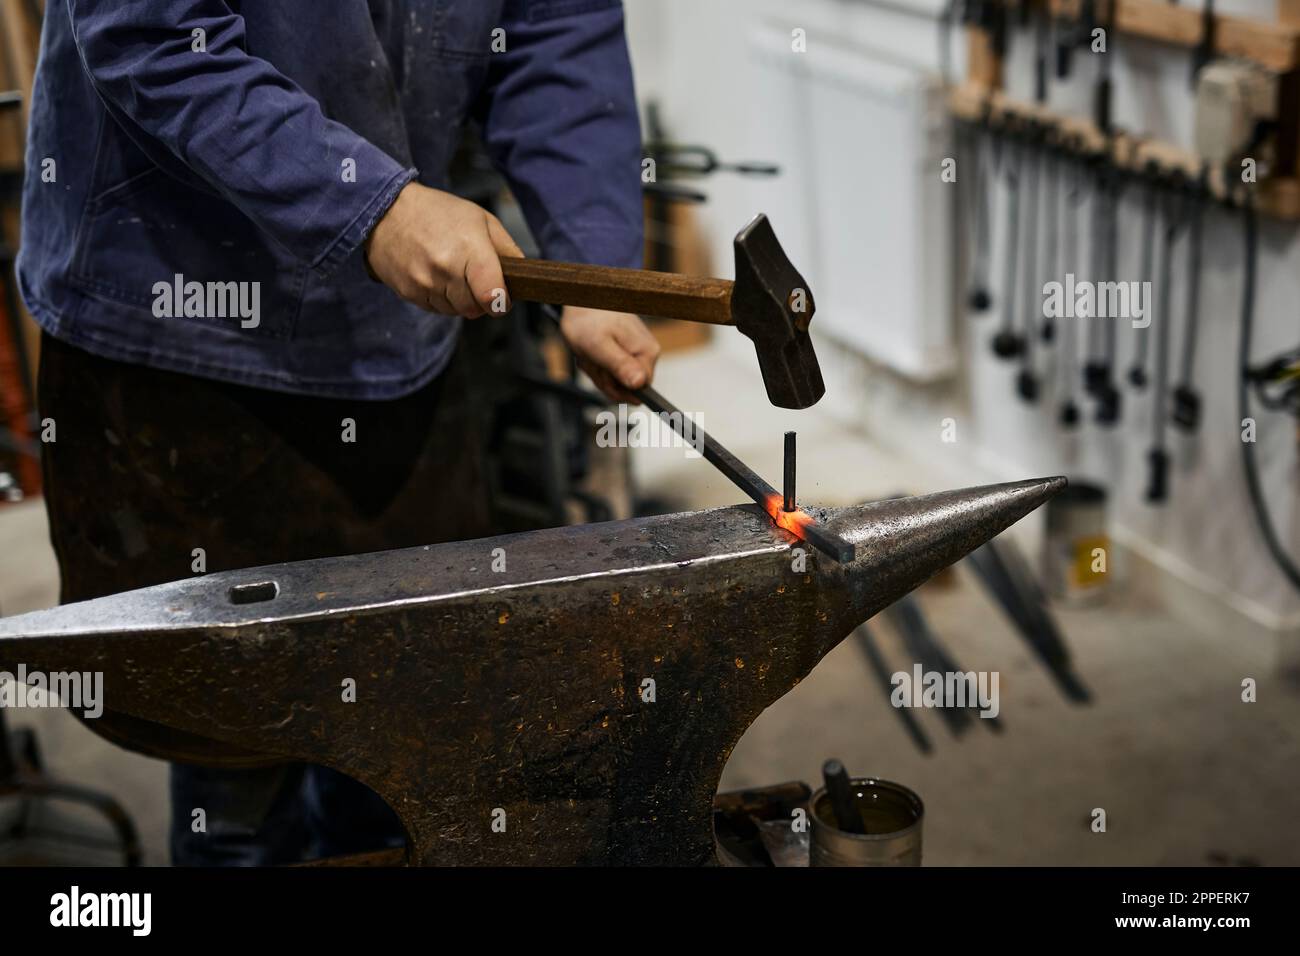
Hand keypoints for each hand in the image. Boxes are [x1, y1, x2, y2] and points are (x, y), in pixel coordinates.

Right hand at [364, 182, 523, 317]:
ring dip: (460, 300)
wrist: (387, 212)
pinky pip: (436, 309)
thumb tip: (522, 274)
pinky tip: (436, 276)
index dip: (502, 302)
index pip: (492, 295)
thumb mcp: (481, 219)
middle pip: (475, 309)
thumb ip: (507, 248)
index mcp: (469, 249)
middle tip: (476, 279)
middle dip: (481, 300)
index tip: (503, 297)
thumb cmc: (437, 213)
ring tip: (452, 272)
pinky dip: (441, 299)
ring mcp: (424, 283)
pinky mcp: (409, 293)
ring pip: (456, 311)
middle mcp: (445, 269)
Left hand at [560, 307, 660, 402]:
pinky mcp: (629, 351)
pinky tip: (594, 352)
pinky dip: (599, 365)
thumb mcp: (599, 346)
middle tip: (592, 360)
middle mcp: (648, 353)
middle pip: (627, 387)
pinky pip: (614, 370)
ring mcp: (638, 351)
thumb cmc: (588, 321)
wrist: (582, 302)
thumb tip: (639, 384)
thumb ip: (620, 365)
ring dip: (599, 371)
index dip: (616, 387)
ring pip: (618, 380)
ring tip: (591, 354)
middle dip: (604, 378)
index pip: (638, 391)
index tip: (601, 371)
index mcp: (647, 353)